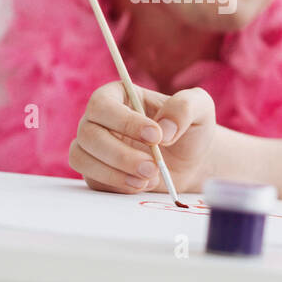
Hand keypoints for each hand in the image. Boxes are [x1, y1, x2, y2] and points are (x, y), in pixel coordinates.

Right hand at [69, 82, 215, 193]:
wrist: (189, 162)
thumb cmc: (190, 129)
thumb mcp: (199, 108)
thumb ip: (184, 108)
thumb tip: (163, 129)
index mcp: (118, 95)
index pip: (103, 105)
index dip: (124, 121)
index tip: (156, 136)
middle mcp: (98, 119)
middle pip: (88, 134)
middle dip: (120, 154)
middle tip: (152, 167)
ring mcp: (93, 147)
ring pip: (82, 157)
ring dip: (114, 172)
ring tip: (150, 178)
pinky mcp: (95, 172)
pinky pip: (93, 179)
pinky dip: (117, 185)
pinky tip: (142, 184)